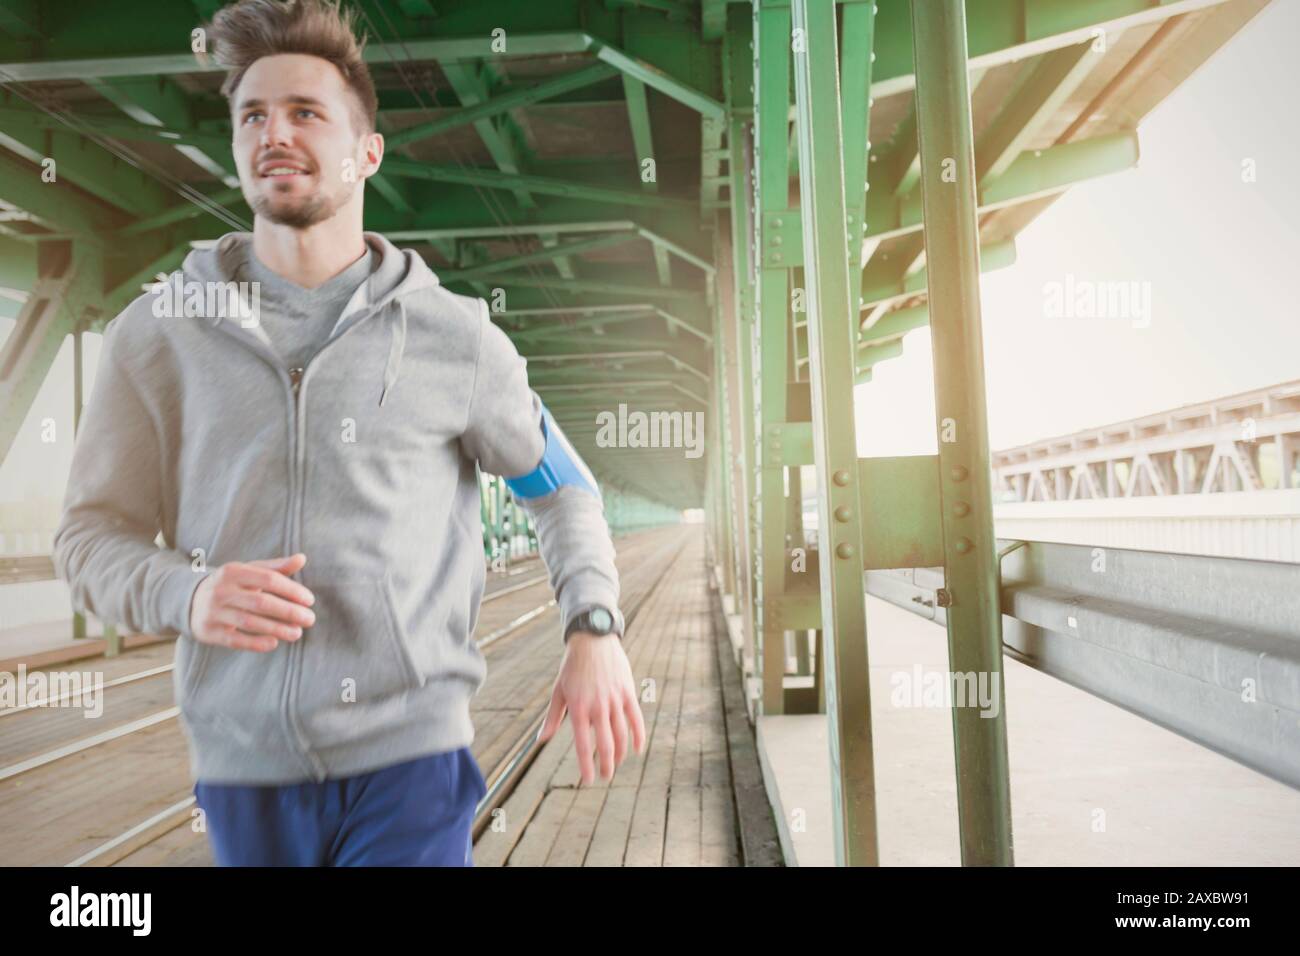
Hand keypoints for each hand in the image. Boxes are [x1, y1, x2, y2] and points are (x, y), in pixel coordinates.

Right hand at [188, 553, 315, 651]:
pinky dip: (256, 643)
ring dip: (277, 629)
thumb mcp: (249, 572)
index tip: (309, 601)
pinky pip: (236, 640)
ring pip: (250, 623)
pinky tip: (274, 643)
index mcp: (234, 571)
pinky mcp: (209, 632)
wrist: (191, 601)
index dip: (292, 590)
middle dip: (289, 612)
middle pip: (261, 602)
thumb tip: (302, 559)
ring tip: (297, 633)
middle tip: (310, 619)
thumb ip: (276, 568)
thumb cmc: (232, 585)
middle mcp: (222, 590)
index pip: (269, 579)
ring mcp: (214, 612)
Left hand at [540, 632, 645, 784]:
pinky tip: (637, 748)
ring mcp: (615, 699)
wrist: (592, 639)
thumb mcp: (559, 690)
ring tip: (618, 763)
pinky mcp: (627, 692)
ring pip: (622, 733)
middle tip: (606, 776)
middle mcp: (598, 706)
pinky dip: (638, 735)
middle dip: (607, 764)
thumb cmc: (572, 666)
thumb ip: (553, 717)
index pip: (584, 744)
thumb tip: (541, 739)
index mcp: (578, 708)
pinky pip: (635, 718)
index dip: (587, 765)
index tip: (588, 780)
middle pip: (606, 743)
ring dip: (621, 753)